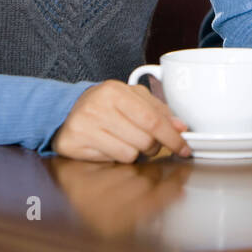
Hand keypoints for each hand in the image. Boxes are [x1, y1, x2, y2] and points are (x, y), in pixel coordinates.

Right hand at [51, 80, 191, 161]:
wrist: (67, 111)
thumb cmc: (106, 105)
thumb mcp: (133, 99)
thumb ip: (159, 111)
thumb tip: (180, 127)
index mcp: (115, 91)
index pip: (152, 119)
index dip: (172, 137)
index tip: (184, 148)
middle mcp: (97, 106)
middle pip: (144, 140)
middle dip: (153, 146)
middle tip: (148, 142)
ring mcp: (84, 126)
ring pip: (130, 153)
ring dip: (135, 152)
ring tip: (126, 140)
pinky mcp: (75, 144)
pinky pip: (112, 160)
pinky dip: (118, 156)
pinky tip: (111, 145)